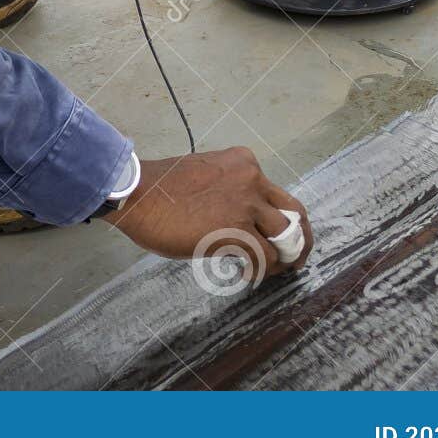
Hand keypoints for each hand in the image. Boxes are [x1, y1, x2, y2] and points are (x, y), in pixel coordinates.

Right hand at [101, 148, 311, 280]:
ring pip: (285, 238)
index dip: (281, 220)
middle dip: (300, 240)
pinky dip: (260, 272)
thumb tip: (236, 218)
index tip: (274, 236)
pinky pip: (265, 257)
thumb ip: (228, 190)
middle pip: (295, 213)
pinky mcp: (236, 231)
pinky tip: (244, 275)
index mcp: (244, 163)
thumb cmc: (161, 189)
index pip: (278, 194)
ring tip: (270, 272)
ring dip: (283, 260)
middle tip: (294, 259)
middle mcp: (252, 179)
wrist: (137, 194)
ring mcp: (246, 204)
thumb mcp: (205, 176)